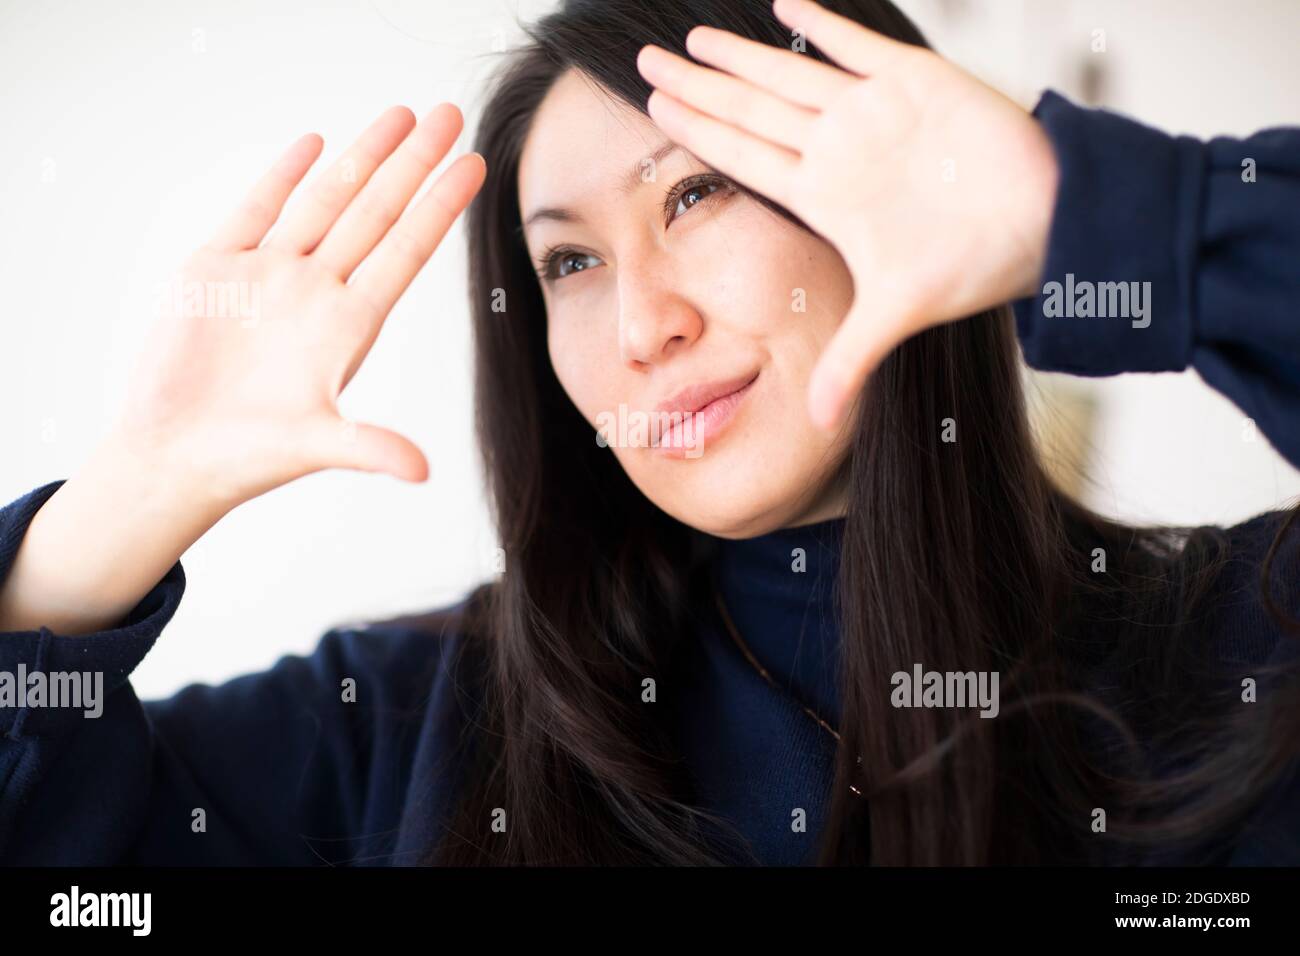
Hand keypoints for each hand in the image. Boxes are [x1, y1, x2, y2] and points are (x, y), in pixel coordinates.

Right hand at [113, 104, 485, 510]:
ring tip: (400, 115)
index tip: (475, 165)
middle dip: (412, 163)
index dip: (440, 207)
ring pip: (323, 202)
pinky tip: (315, 144)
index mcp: (347, 327)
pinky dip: (282, 177)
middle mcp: (317, 293)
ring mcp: (269, 276)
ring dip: (360, 158)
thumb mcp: (313, 448)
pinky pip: (256, 211)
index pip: (406, 252)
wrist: (172, 455)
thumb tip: (421, 472)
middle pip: (376, 214)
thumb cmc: (246, 458)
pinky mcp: (216, 269)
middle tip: (451, 115)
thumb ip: (367, 449)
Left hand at [635, 0, 1058, 429]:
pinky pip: (858, 45)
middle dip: (698, 87)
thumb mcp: (897, 314)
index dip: (699, 133)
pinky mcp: (917, 83)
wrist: (1047, 223)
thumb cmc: (977, 264)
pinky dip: (823, 23)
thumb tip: (818, 422)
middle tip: (645, 61)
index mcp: (825, 195)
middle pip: (752, 111)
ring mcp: (874, 113)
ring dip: (742, 57)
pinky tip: (783, 4)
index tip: (654, 111)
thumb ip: (849, 360)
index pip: (744, 157)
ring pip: (791, 75)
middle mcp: (839, 149)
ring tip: (693, 38)